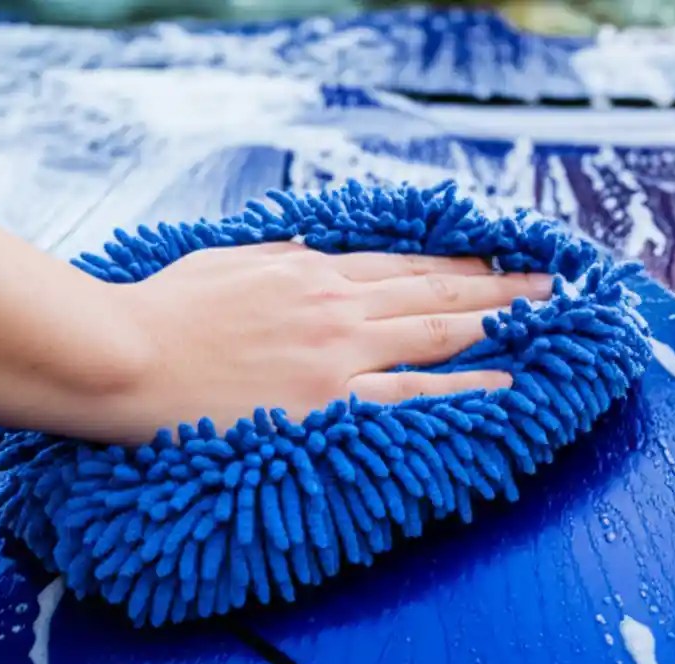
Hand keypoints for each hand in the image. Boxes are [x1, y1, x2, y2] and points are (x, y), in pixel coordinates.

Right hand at [94, 242, 551, 443]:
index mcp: (310, 270)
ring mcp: (337, 352)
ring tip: (546, 316)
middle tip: (549, 281)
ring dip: (499, 322)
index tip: (496, 262)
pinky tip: (506, 381)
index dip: (456, 264)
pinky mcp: (329, 401)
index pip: (403, 266)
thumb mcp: (228, 262)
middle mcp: (336, 305)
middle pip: (434, 292)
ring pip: (436, 333)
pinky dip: (465, 386)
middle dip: (498, 285)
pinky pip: (413, 394)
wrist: (124, 357)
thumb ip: (280, 257)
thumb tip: (316, 251)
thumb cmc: (163, 310)